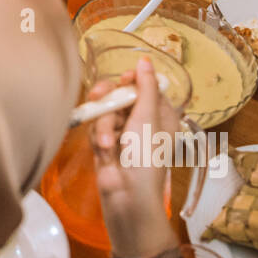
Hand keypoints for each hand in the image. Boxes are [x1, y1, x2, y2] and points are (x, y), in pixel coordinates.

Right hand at [91, 57, 180, 257]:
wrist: (127, 198)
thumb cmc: (145, 158)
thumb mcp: (147, 118)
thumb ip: (144, 87)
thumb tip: (145, 60)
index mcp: (161, 114)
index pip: (145, 86)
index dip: (132, 80)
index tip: (124, 79)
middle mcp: (143, 121)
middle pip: (120, 95)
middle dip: (108, 99)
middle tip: (97, 97)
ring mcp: (123, 134)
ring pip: (105, 111)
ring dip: (103, 126)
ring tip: (107, 144)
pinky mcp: (106, 145)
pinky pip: (96, 129)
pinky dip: (98, 138)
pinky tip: (103, 152)